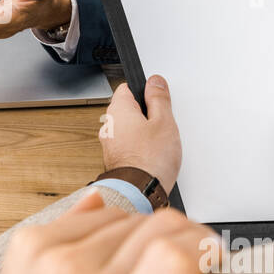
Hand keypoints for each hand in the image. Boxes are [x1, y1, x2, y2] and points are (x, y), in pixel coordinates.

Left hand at [99, 76, 180, 193]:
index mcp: (118, 110)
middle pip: (129, 109)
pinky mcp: (115, 158)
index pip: (128, 88)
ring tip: (160, 142)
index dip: (146, 90)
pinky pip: (129, 144)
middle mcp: (109, 125)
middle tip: (163, 122)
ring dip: (144, 132)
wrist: (139, 192)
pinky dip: (140, 146)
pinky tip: (153, 155)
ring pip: (130, 128)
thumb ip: (159, 98)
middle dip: (146, 113)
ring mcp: (110, 143)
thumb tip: (154, 81)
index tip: (158, 97)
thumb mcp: (164, 122)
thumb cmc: (150, 160)